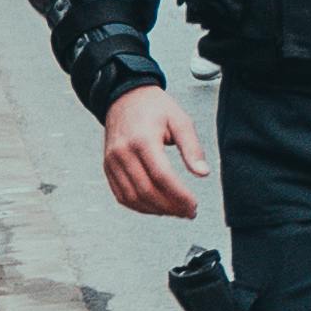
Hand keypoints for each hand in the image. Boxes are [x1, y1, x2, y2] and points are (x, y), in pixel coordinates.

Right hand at [99, 85, 206, 219]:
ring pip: (132, 197)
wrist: (125, 98)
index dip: (179, 195)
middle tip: (189, 212)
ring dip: (155, 210)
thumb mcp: (180, 121)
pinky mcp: (108, 168)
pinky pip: (121, 194)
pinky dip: (139, 206)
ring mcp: (112, 162)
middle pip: (146, 191)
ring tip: (176, 212)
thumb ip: (192, 148)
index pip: (162, 177)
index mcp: (142, 141)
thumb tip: (203, 173)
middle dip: (170, 207)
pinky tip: (157, 207)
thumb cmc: (154, 108)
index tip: (194, 205)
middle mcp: (122, 153)